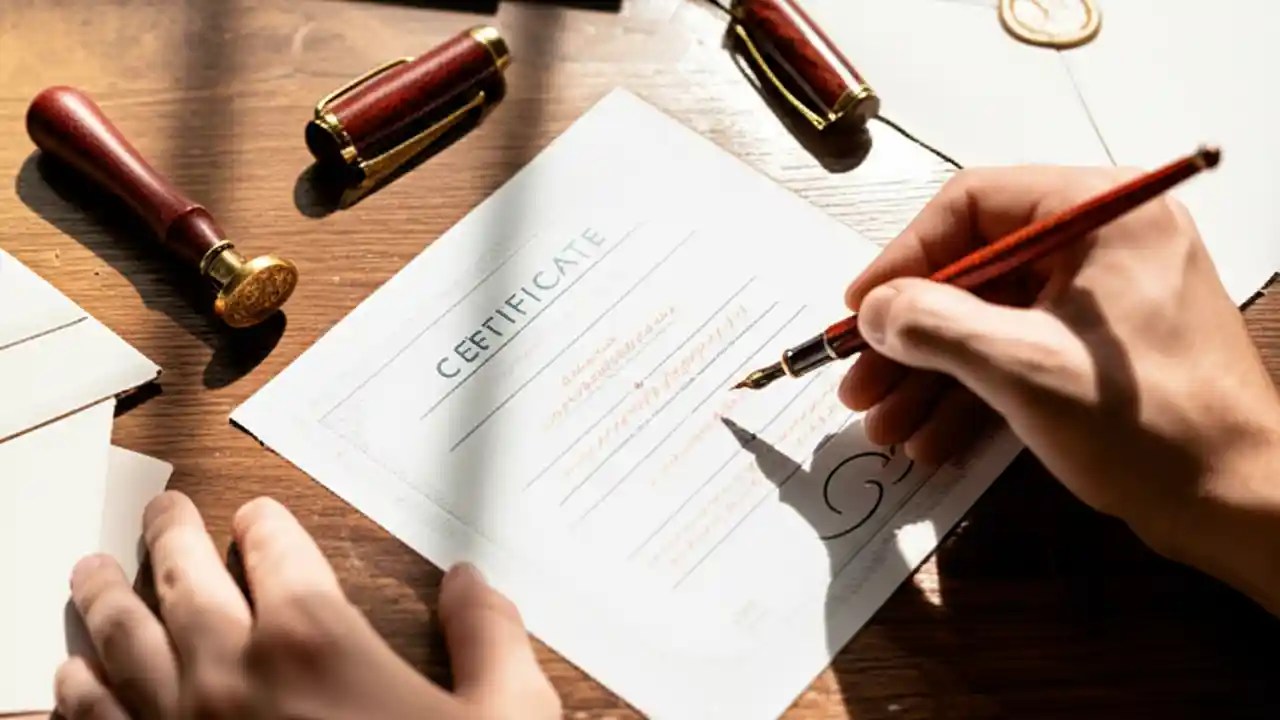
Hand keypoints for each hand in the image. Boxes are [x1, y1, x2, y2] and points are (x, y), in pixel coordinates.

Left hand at [54, 492, 559, 718]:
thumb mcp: (508, 716)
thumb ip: (492, 636)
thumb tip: (472, 581)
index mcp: (317, 641)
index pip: (277, 550)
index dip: (265, 524)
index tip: (256, 515)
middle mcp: (233, 673)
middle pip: (185, 580)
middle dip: (171, 535)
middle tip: (161, 510)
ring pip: (123, 642)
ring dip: (105, 599)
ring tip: (92, 572)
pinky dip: (76, 693)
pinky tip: (69, 677)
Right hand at [840, 167, 1279, 608]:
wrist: (1241, 504)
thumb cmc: (1149, 424)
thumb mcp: (1023, 367)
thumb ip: (935, 326)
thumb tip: (874, 311)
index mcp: (1102, 213)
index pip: (974, 204)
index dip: (904, 257)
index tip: (861, 310)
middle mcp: (1105, 241)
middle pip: (975, 269)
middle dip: (911, 335)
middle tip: (859, 383)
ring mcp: (1103, 298)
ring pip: (990, 318)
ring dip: (931, 374)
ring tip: (882, 424)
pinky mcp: (1100, 350)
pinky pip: (1019, 351)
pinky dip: (974, 391)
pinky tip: (930, 438)